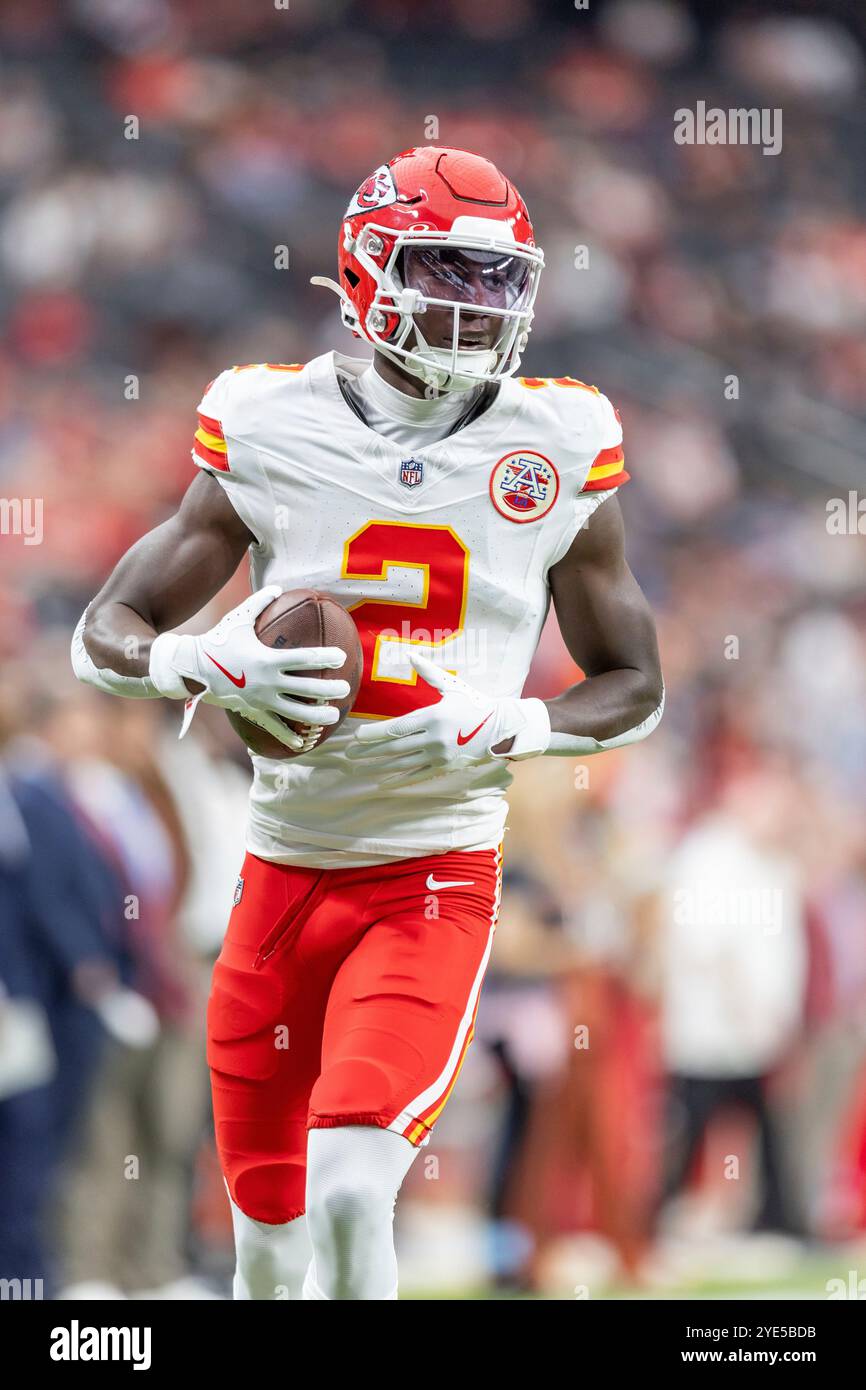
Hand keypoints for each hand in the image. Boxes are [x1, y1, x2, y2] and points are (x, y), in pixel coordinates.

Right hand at [149, 586, 349, 750]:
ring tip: (334, 715)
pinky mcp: (253, 713)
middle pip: (306, 688)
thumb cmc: (217, 641)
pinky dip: (289, 737)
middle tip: (345, 689)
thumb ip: (260, 602)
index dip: (326, 658)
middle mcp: (268, 682)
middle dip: (329, 690)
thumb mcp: (238, 618)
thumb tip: (278, 587)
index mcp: (268, 658)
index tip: (342, 657)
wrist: (191, 669)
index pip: (305, 658)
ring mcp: (261, 700)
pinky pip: (274, 728)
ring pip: (296, 713)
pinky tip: (304, 743)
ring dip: (317, 716)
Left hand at [344, 652, 549, 785]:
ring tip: (359, 768)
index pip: (397, 727)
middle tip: (348, 755)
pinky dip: (399, 780)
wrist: (502, 729)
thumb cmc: (475, 704)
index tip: (357, 736)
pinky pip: (417, 775)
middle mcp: (435, 738)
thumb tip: (411, 654)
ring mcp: (440, 755)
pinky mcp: (445, 767)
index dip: (375, 733)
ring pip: (403, 763)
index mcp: (434, 717)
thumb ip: (429, 672)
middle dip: (369, 751)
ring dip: (378, 766)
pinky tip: (382, 782)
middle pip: (395, 747)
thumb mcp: (452, 686)